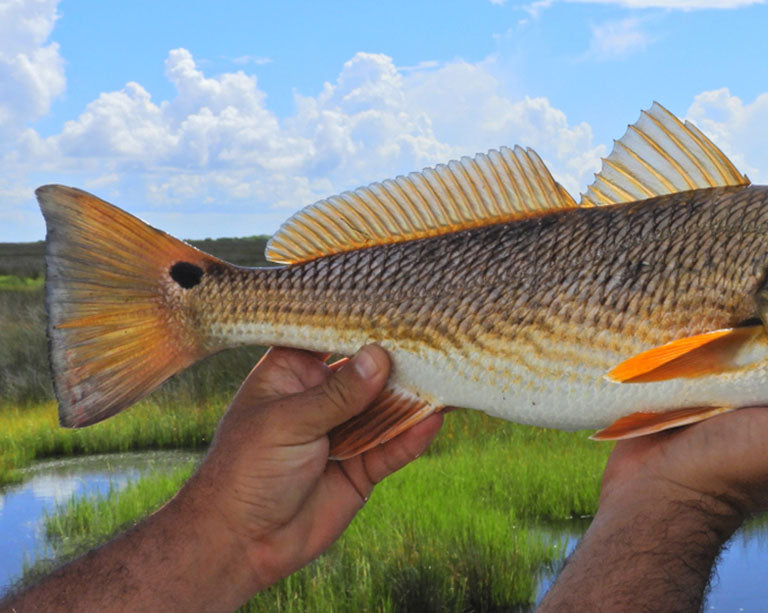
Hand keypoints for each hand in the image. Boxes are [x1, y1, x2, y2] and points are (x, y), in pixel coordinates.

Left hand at [173, 345, 442, 596]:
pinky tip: (433, 421)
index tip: (399, 305)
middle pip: (368, 372)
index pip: (330, 337)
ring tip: (447, 378)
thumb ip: (338, 393)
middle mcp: (321, 398)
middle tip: (437, 341)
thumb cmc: (244, 471)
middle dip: (399, 361)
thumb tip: (380, 357)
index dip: (361, 323)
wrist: (238, 544)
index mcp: (292, 375)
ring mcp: (343, 433)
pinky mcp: (360, 468)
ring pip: (387, 409)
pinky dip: (412, 436)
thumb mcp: (288, 422)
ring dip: (414, 398)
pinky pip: (392, 447)